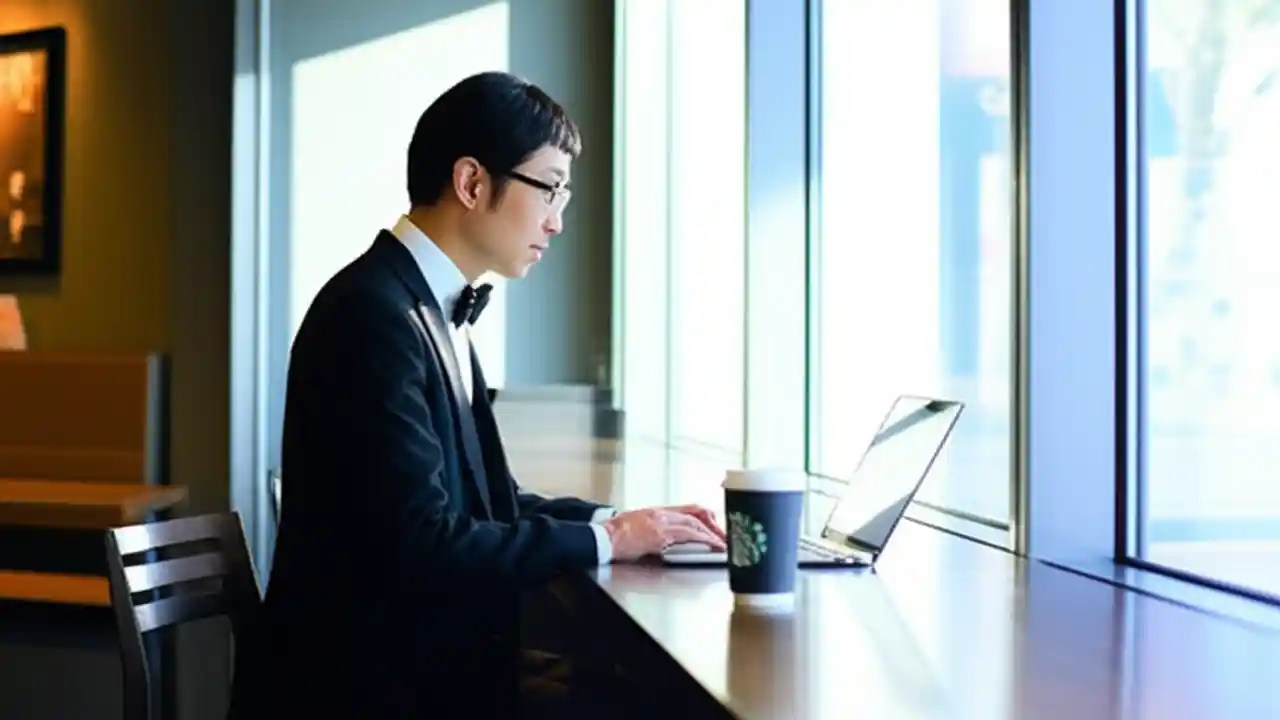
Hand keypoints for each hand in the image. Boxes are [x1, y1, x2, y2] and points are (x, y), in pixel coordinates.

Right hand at [603, 506, 726, 561]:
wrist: (602, 538)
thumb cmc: (615, 535)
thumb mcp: (639, 525)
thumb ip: (657, 529)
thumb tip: (670, 540)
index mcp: (657, 511)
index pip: (690, 509)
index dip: (707, 517)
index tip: (717, 527)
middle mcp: (661, 514)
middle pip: (696, 514)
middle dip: (714, 526)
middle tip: (725, 539)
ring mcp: (660, 524)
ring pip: (694, 524)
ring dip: (712, 534)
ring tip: (723, 545)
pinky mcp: (659, 536)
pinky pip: (687, 535)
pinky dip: (703, 540)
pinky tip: (711, 547)